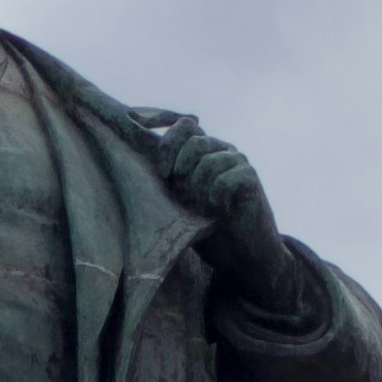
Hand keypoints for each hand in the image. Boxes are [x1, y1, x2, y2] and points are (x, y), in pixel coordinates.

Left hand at [144, 114, 309, 320]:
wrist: (241, 256)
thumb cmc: (208, 230)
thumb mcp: (178, 205)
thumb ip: (165, 183)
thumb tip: (131, 166)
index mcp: (203, 153)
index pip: (185, 125)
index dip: (168, 142)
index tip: (163, 172)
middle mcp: (222, 151)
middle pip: (195, 138)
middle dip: (180, 165)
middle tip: (181, 193)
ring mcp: (238, 162)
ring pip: (209, 158)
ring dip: (197, 185)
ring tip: (200, 206)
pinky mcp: (250, 179)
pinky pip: (226, 177)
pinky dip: (215, 195)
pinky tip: (217, 208)